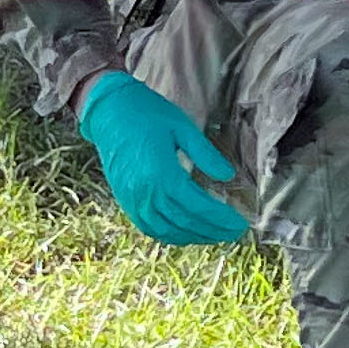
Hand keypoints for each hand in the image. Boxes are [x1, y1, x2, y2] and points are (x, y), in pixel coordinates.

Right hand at [76, 70, 248, 244]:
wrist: (109, 111)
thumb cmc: (148, 114)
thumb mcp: (183, 127)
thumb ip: (206, 154)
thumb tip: (228, 175)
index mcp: (162, 174)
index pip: (198, 206)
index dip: (220, 218)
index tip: (239, 224)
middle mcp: (146, 192)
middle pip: (184, 222)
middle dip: (212, 231)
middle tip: (233, 234)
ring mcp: (132, 199)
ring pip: (165, 230)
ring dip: (192, 237)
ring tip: (214, 235)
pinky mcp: (124, 199)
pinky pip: (148, 226)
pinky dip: (168, 235)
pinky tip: (184, 232)